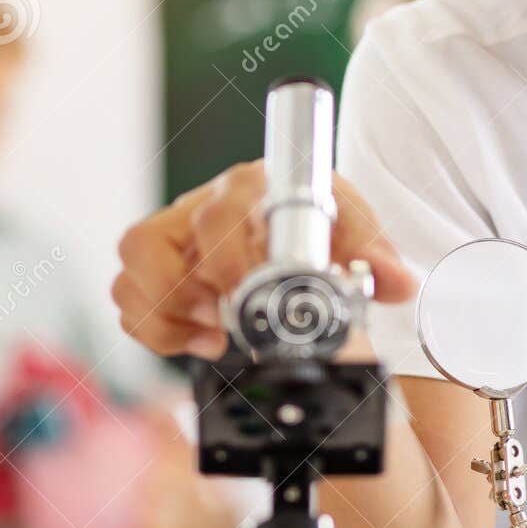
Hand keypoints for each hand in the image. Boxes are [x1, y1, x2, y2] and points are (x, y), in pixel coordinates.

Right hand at [112, 162, 416, 359]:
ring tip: (213, 335)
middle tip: (221, 319)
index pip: (215, 212)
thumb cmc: (322, 219)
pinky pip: (130, 301)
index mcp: (247, 186)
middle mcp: (199, 207)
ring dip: (165, 314)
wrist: (309, 224)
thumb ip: (373, 255)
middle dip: (180, 292)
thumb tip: (396, 281)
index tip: (240, 292)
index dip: (221, 256)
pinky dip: (157, 331)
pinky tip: (201, 341)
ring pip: (132, 270)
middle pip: (147, 241)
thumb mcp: (354, 228)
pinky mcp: (160, 270)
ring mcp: (173, 238)